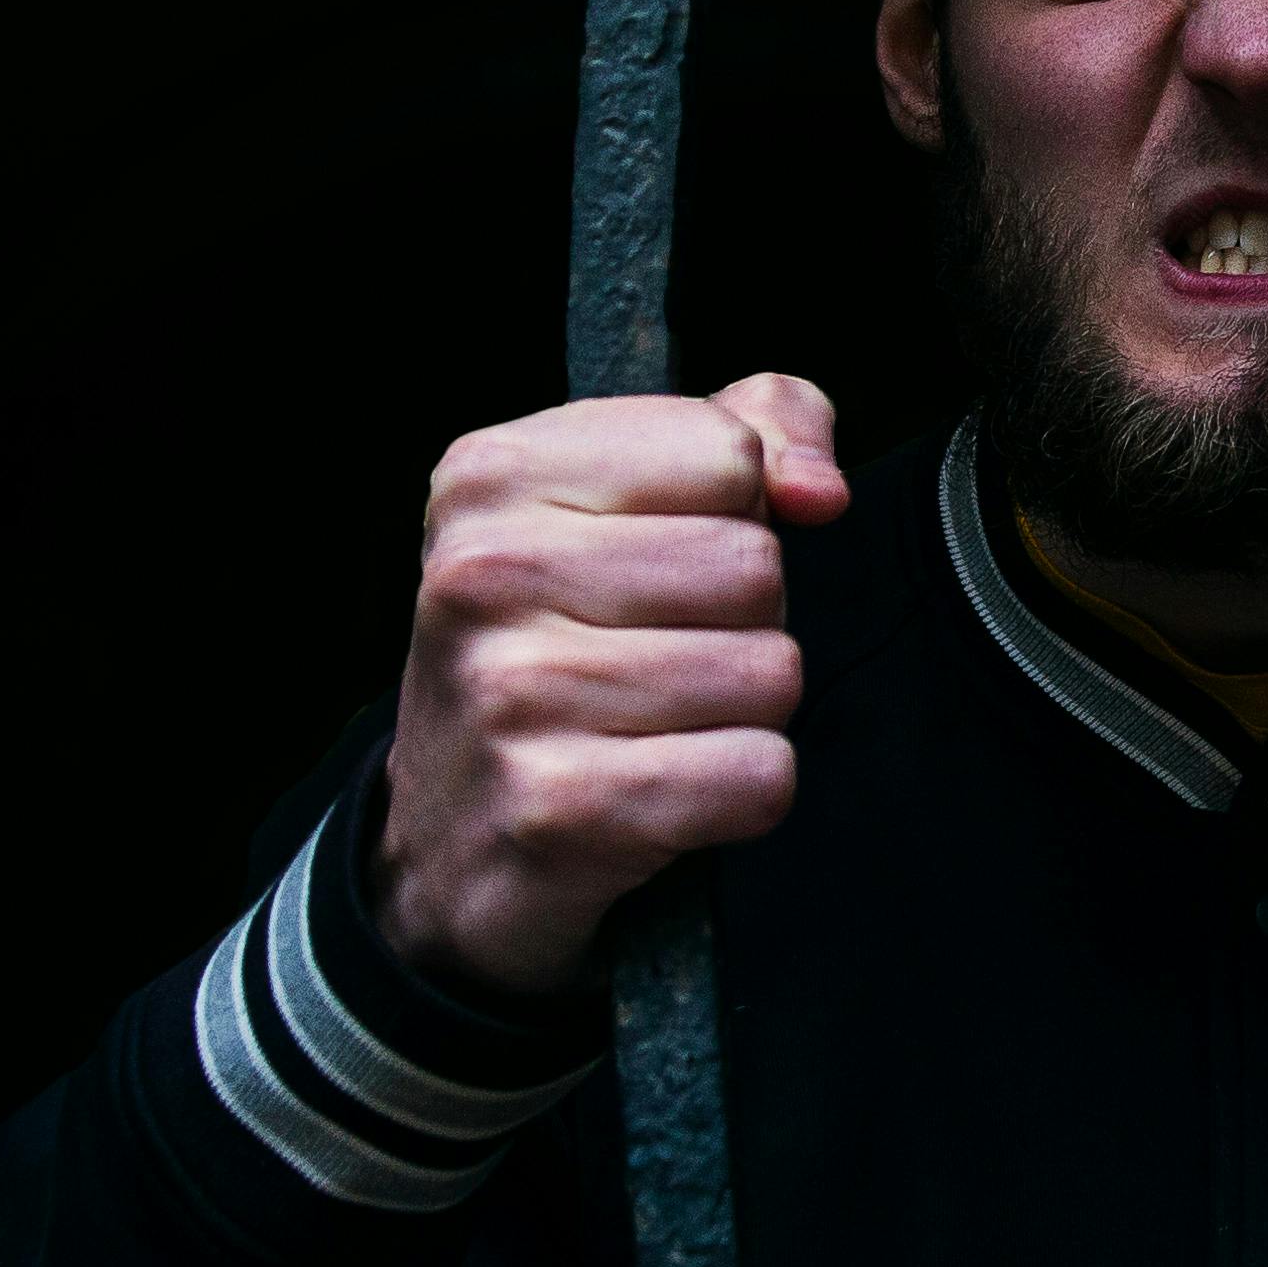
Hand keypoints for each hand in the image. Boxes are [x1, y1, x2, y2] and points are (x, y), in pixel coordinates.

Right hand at [374, 374, 849, 998]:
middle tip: (660, 658)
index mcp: (494, 475)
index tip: (663, 561)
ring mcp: (511, 693)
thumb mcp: (630, 500)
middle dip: (744, 622)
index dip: (733, 515)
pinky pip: (758, 777)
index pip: (728, 451)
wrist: (445, 839)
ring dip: (744, 714)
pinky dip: (740, 795)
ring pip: (769, 675)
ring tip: (656, 726)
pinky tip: (664, 793)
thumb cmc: (561, 644)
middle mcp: (485, 574)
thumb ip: (758, 427)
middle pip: (755, 567)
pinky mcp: (556, 809)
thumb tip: (821, 490)